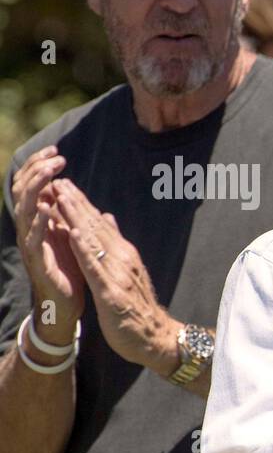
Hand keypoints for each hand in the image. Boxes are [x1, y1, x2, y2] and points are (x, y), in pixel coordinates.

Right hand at [11, 146, 83, 326]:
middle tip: (56, 155)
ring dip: (37, 188)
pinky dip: (39, 220)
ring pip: (25, 209)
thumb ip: (66, 213)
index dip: (40, 166)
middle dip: (38, 169)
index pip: (32, 185)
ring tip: (50, 172)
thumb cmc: (69, 267)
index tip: (56, 151)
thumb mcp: (68, 233)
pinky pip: (34, 237)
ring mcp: (30, 243)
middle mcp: (29, 227)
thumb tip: (66, 189)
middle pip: (23, 190)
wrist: (67, 301)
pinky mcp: (37, 260)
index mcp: (37, 219)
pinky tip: (46, 207)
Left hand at [54, 179, 175, 369]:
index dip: (82, 204)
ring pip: (93, 241)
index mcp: (125, 255)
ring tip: (61, 197)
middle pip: (95, 227)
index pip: (100, 225)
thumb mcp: (127, 272)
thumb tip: (108, 218)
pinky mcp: (111, 293)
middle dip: (75, 203)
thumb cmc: (139, 309)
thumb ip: (116, 244)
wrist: (157, 339)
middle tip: (59, 181)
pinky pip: (94, 267)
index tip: (66, 185)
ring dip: (75, 217)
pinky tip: (72, 233)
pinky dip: (82, 248)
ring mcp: (118, 275)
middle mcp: (123, 260)